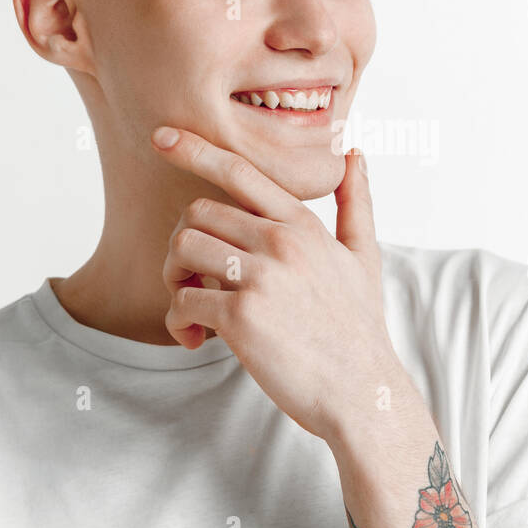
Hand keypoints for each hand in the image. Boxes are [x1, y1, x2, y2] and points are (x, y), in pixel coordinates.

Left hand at [150, 126, 404, 443]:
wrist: (362, 391)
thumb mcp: (366, 257)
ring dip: (173, 279)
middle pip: (196, 212)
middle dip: (182, 245)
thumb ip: (356, 203)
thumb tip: (355, 155)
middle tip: (193, 280)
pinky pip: (181, 302)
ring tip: (193, 307)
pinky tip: (198, 339)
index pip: (239, 172)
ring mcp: (261, 278)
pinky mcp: (242, 318)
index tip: (162, 136)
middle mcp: (281, 242)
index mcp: (303, 224)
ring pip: (181, 249)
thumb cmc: (359, 328)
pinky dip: (178, 322)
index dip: (195, 149)